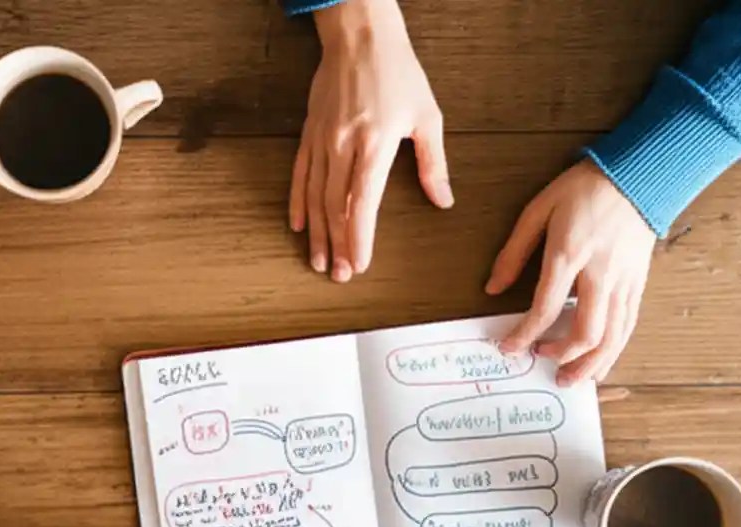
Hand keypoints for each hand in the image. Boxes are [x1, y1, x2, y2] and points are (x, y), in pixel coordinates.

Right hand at [291, 0, 450, 282]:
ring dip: (317, 233)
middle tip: (340, 275)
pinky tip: (299, 225)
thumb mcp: (427, 116)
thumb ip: (433, 163)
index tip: (360, 264)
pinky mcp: (309, 133)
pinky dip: (298, 202)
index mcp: (375, 145)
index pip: (362, 204)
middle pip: (336, 208)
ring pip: (315, 196)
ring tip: (319, 261)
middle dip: (338, 245)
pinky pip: (299, 174)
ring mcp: (322, 141)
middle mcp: (344, 146)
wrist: (360, 37)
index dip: (359, 239)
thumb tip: (442, 200)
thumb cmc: (398, 73)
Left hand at [487, 160, 654, 384]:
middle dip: (563, 357)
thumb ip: (513, 252)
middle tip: (544, 365)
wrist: (638, 173)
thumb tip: (492, 288)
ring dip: (592, 364)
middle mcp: (600, 273)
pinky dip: (615, 351)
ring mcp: (624, 280)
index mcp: (569, 253)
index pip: (545, 307)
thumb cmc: (584, 188)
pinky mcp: (639, 283)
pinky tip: (601, 364)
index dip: (524, 334)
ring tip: (572, 379)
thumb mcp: (538, 210)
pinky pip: (629, 325)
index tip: (509, 348)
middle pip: (586, 331)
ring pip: (613, 337)